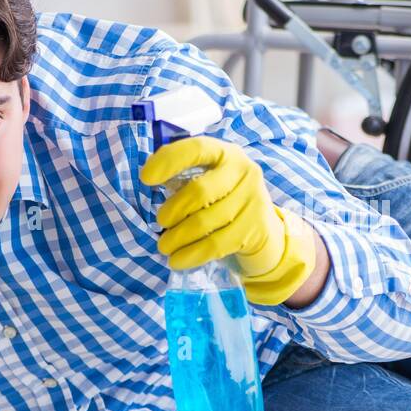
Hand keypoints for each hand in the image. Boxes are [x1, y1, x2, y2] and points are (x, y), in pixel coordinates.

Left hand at [139, 136, 316, 305]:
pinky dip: (192, 254)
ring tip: (164, 247)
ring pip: (206, 222)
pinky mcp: (255, 229)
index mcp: (226, 153)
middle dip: (173, 211)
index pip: (197, 149)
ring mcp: (253, 200)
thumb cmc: (224, 200)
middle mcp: (245, 171)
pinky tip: (178, 260)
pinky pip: (216, 245)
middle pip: (200, 191)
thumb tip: (149, 181)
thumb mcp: (209, 180)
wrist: (263, 230)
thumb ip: (184, 177)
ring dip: (178, 238)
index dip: (169, 161)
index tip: (146, 179)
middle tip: (160, 223)